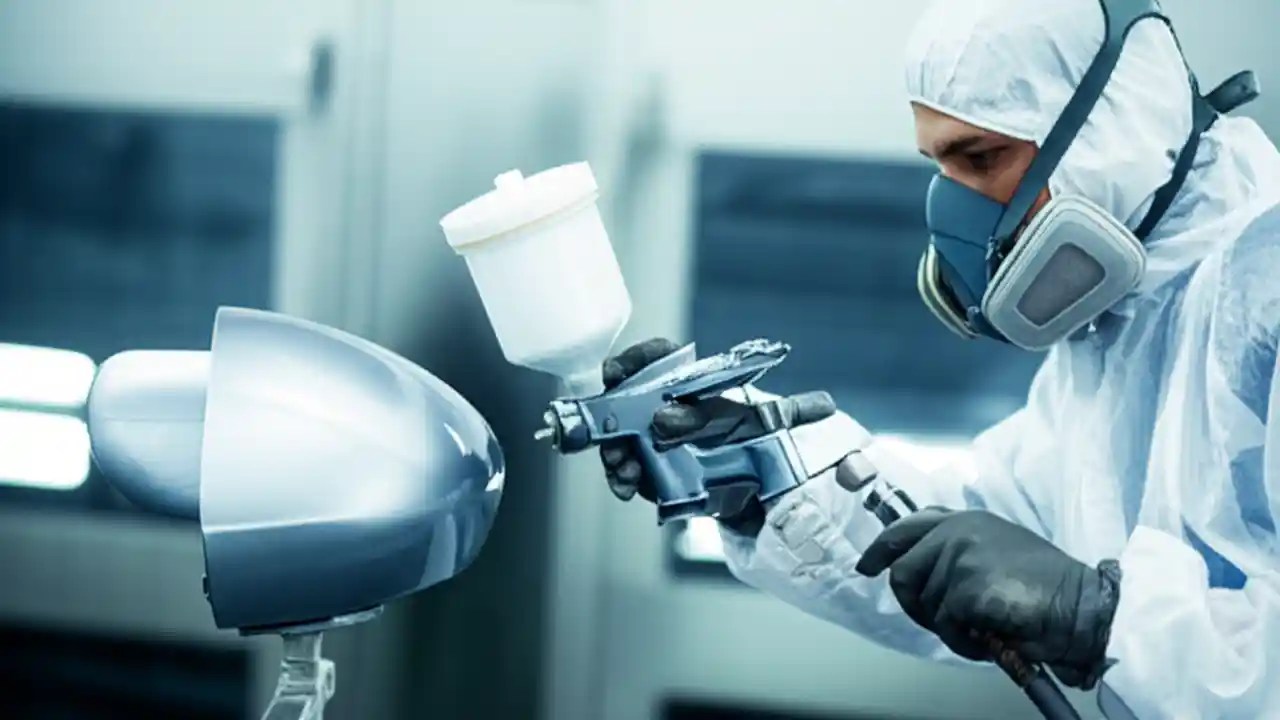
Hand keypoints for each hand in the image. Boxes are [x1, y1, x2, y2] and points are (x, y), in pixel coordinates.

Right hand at [598, 338, 835, 527]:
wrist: (760, 481)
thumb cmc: (754, 435)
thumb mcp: (743, 419)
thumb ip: (707, 414)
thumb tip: (663, 417)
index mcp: (685, 381)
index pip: (655, 358)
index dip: (633, 360)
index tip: (615, 372)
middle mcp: (660, 404)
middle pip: (623, 398)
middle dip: (611, 415)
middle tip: (613, 432)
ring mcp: (650, 436)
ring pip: (618, 435)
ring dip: (614, 451)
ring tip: (626, 470)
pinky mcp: (647, 466)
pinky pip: (624, 468)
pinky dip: (620, 477)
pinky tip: (626, 485)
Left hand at [854, 508, 1121, 689]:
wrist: (1081, 606)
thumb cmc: (1047, 588)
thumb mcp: (998, 551)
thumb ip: (959, 552)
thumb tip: (925, 573)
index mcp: (964, 521)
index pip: (907, 528)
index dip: (881, 549)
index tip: (866, 566)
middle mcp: (957, 532)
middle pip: (903, 574)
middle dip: (916, 606)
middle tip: (945, 624)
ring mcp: (959, 557)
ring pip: (924, 605)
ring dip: (949, 628)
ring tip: (984, 628)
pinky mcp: (965, 588)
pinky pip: (946, 627)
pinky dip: (966, 643)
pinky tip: (992, 637)